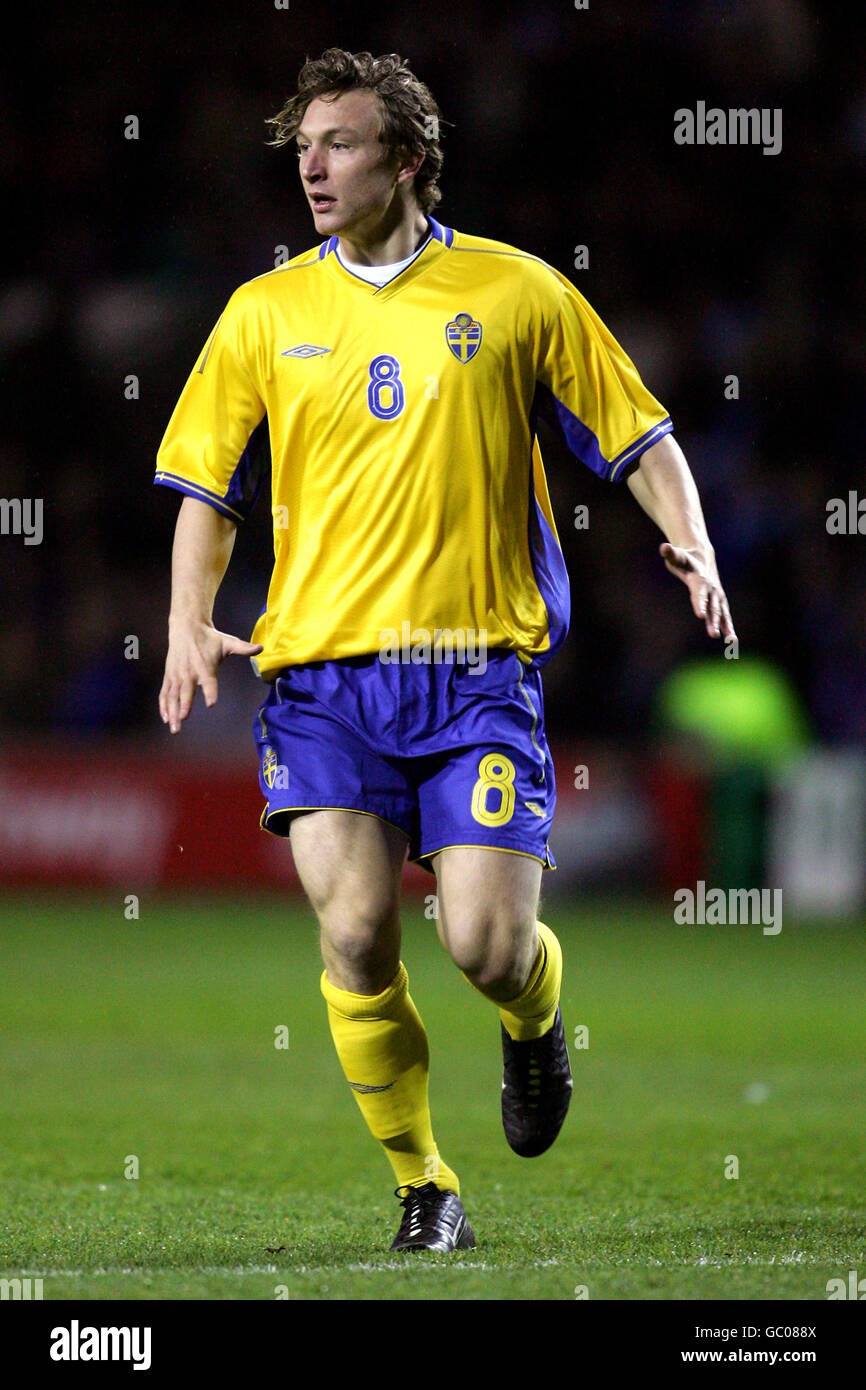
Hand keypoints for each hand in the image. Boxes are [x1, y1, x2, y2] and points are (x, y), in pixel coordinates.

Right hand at [159, 618, 262, 733]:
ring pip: (173, 696)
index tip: (211, 703)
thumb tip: (262, 648)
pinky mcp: (169, 676)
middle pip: (185, 692)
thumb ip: (244, 648)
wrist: (187, 626)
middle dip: (183, 707)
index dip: (210, 692)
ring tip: (173, 727)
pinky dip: (164, 705)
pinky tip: (165, 718)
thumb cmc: (210, 638)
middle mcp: (190, 673)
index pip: (208, 682)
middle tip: (182, 721)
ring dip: (171, 712)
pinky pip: (165, 693)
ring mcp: (177, 675)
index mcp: (205, 667)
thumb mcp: (228, 642)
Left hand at [659, 543, 735, 642]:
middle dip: (713, 621)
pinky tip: (731, 641)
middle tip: (712, 634)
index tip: (700, 615)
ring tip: (731, 641)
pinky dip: (728, 627)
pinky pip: (725, 616)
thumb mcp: (676, 556)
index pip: (699, 593)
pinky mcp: (720, 601)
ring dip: (726, 627)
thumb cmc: (685, 558)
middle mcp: (711, 589)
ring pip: (722, 613)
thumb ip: (670, 554)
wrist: (702, 555)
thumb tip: (664, 547)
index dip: (700, 603)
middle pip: (712, 607)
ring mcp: (717, 596)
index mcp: (700, 579)